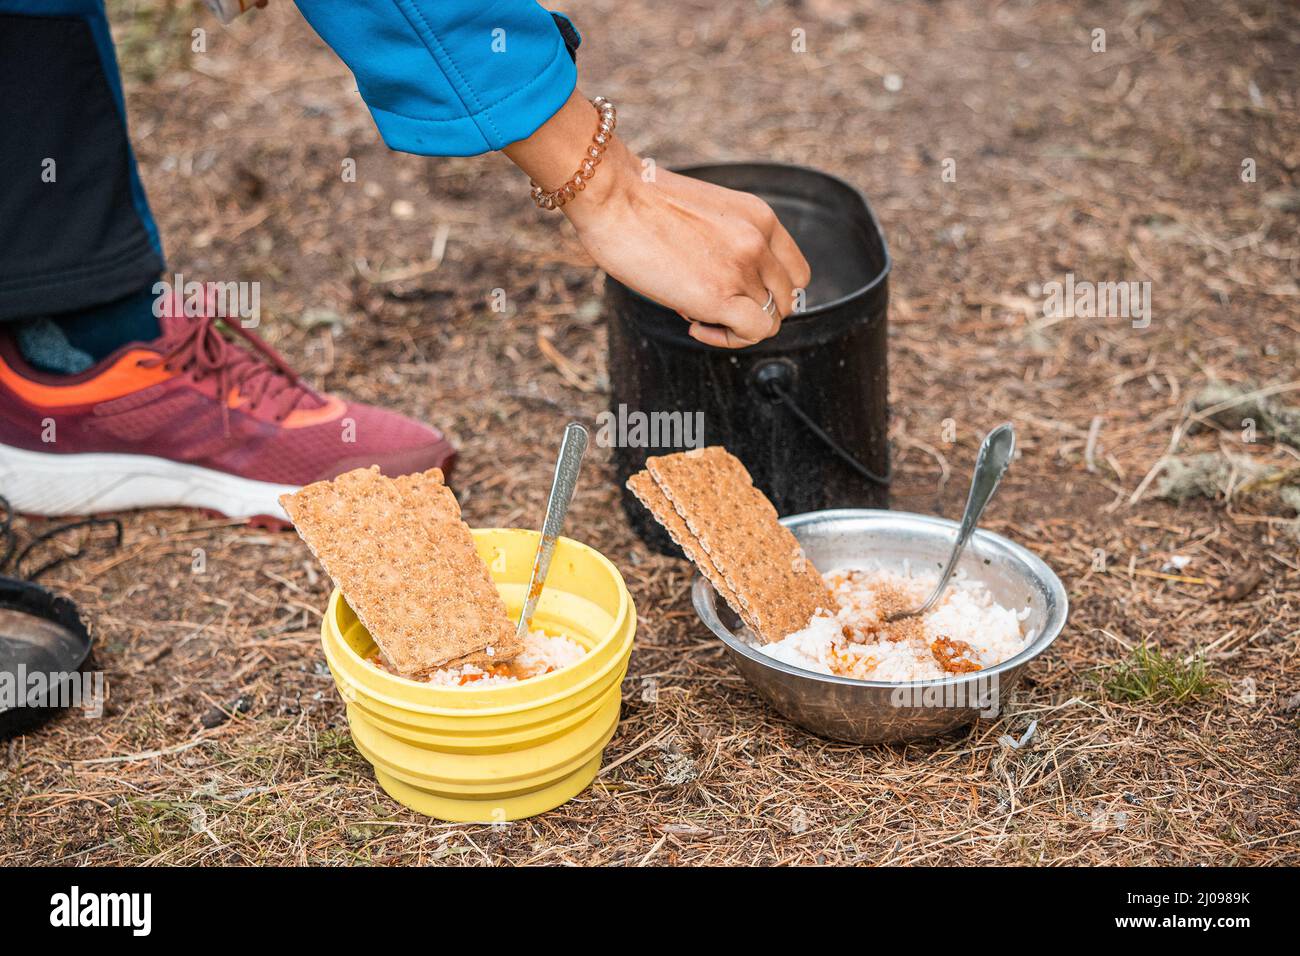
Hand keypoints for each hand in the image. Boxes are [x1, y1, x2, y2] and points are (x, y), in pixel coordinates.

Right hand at [564, 145, 810, 347]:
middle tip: (712, 306)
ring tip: (696, 312)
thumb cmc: (640, 203)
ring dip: (734, 326)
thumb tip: (720, 289)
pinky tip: (696, 325)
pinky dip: (728, 339)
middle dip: (752, 311)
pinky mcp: (720, 296)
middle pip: (785, 300)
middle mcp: (759, 242)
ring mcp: (742, 269)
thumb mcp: (707, 215)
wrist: (614, 196)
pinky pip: (753, 333)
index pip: (795, 272)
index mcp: (760, 218)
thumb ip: (728, 245)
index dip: (770, 291)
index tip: (738, 293)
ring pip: (770, 321)